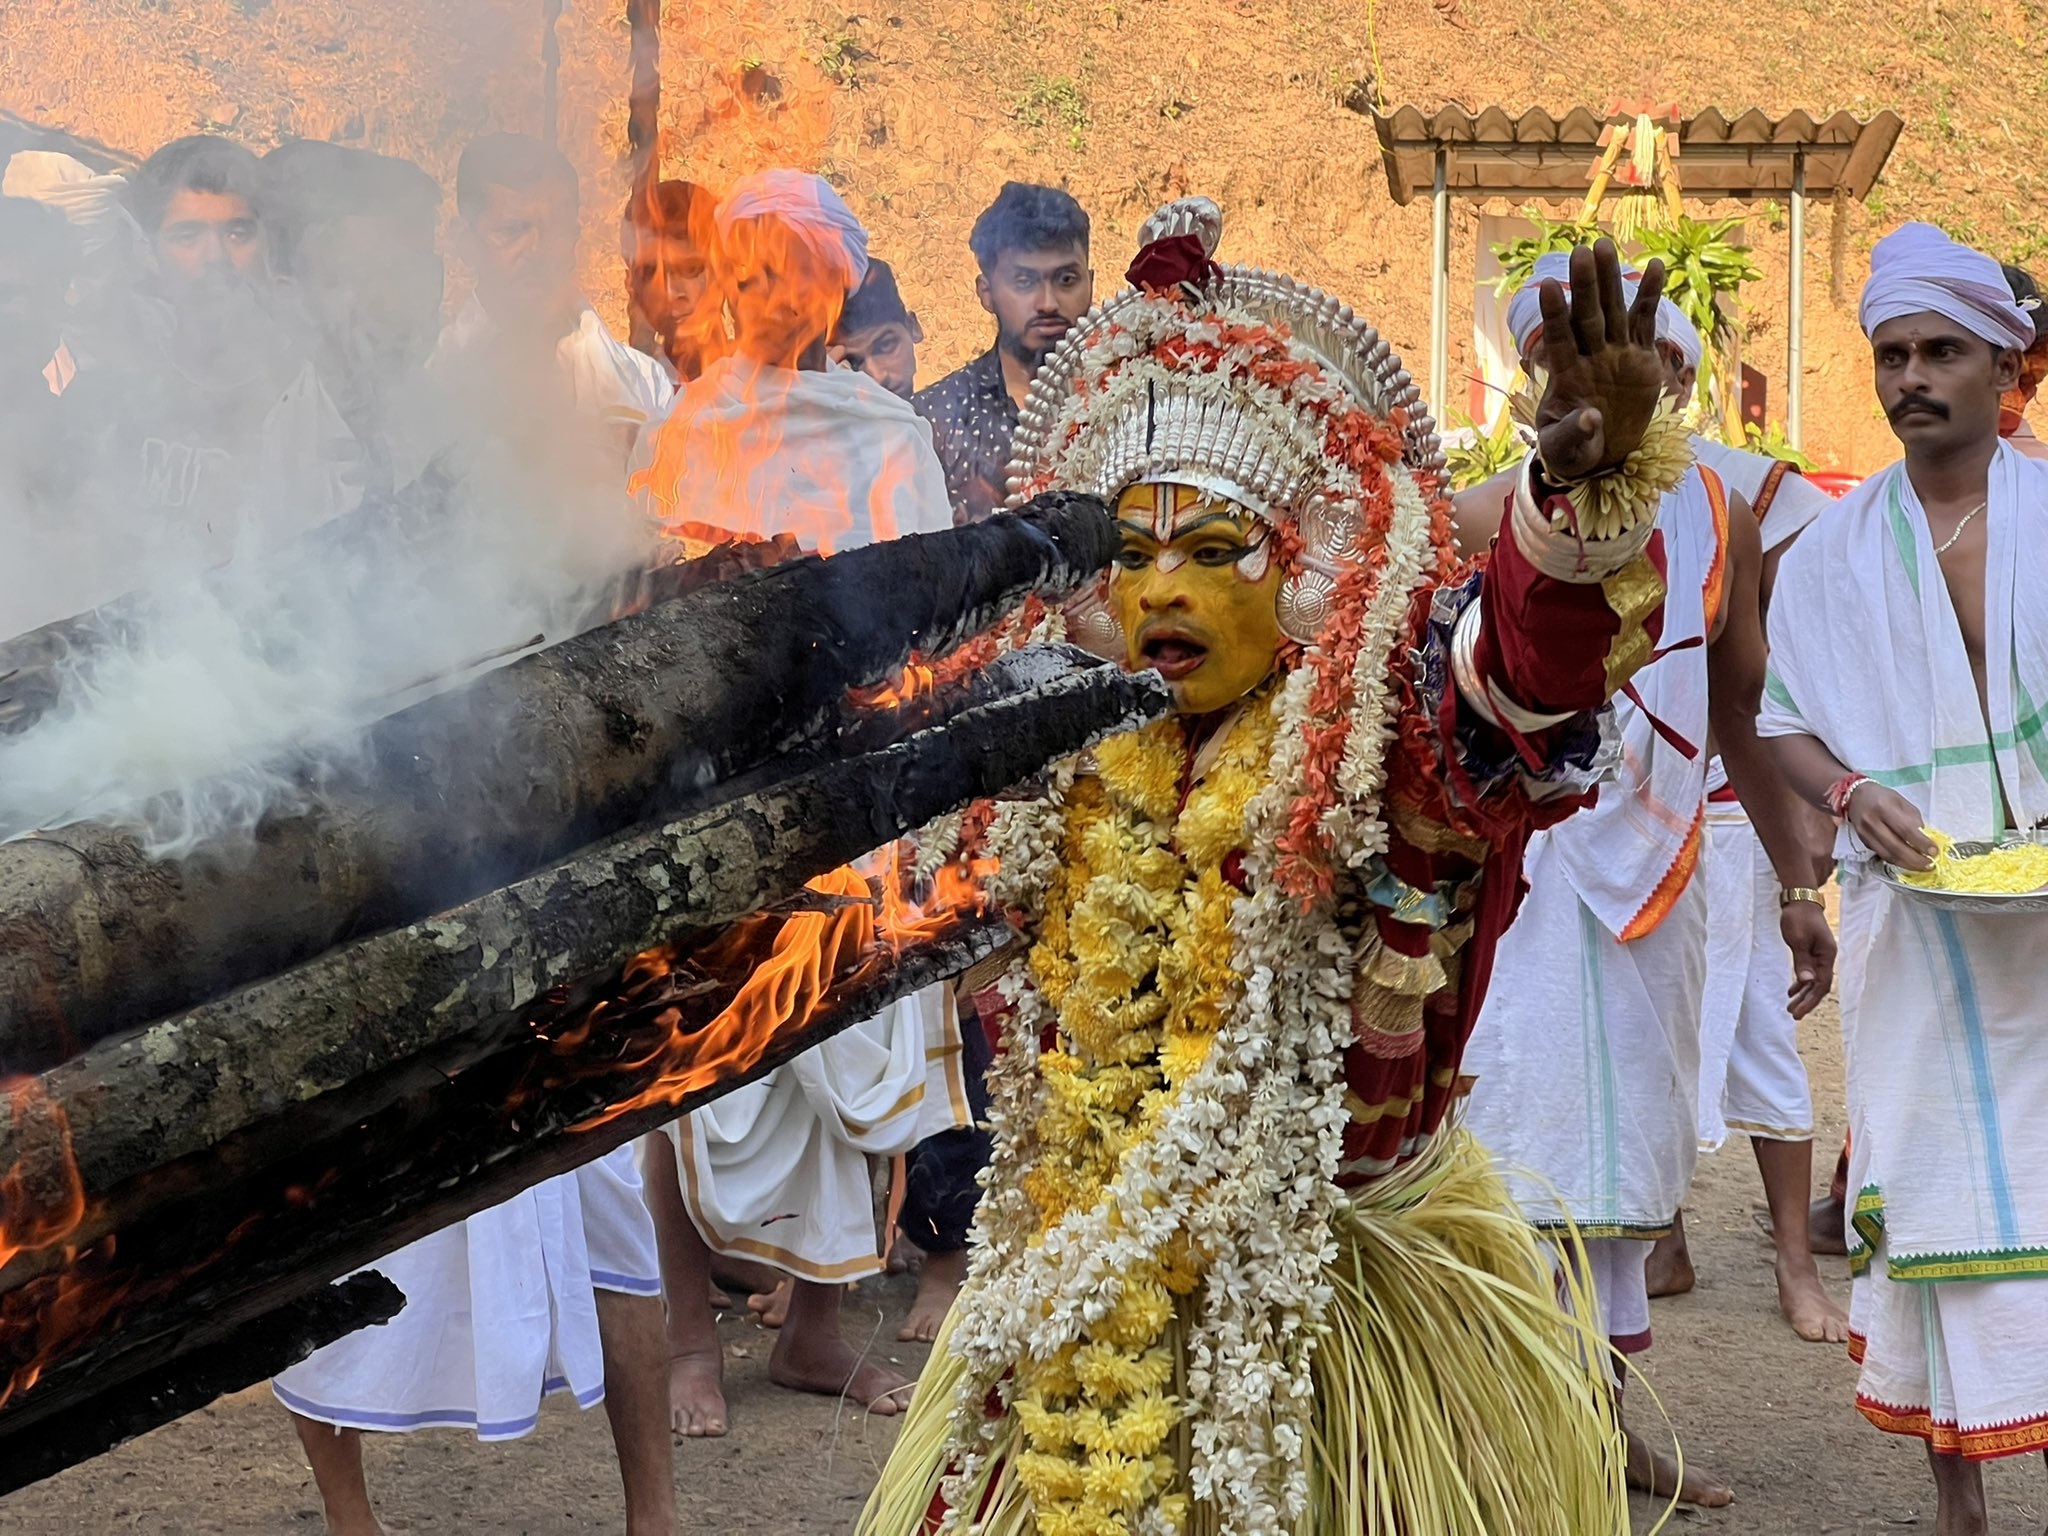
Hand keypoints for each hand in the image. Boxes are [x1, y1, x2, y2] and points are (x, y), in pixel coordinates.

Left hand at [1532, 240, 1671, 482]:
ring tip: (1604, 245)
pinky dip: (1650, 295)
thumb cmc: (1575, 451)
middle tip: (1581, 250)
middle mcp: (1589, 357)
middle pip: (1586, 316)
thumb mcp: (1568, 451)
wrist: (1603, 454)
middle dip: (1585, 285)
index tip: (1547, 286)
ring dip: (1610, 279)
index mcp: (1566, 377)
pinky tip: (1656, 266)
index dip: (1554, 314)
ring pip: (1613, 311)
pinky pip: (1645, 321)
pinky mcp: (1640, 357)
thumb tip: (1589, 418)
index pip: (1558, 340)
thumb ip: (1574, 434)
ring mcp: (1615, 353)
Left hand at [1779, 900, 1835, 1018]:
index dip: (1810, 1000)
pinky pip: (1808, 972)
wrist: (1799, 899)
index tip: (1798, 1012)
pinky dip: (1801, 982)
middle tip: (1794, 1015)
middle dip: (1807, 1001)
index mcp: (1827, 955)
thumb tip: (1806, 981)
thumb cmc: (1798, 917)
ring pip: (1813, 980)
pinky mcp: (1811, 952)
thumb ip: (1802, 961)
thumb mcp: (1797, 939)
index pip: (1821, 984)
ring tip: (1791, 1007)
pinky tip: (1792, 991)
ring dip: (1803, 994)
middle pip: (1819, 985)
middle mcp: (1826, 957)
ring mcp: (1819, 955)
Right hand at [1845, 782, 1937, 869]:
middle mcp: (1872, 822)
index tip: (1934, 851)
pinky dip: (1897, 861)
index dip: (1921, 843)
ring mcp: (1865, 834)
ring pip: (1888, 855)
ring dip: (1907, 864)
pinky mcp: (1863, 841)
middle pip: (1896, 847)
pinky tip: (1908, 862)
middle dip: (1916, 859)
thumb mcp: (1901, 801)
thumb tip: (1924, 837)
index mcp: (1884, 808)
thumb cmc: (1882, 797)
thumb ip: (1913, 818)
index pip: (1905, 830)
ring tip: (1921, 866)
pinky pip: (1882, 855)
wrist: (1856, 796)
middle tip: (1930, 864)